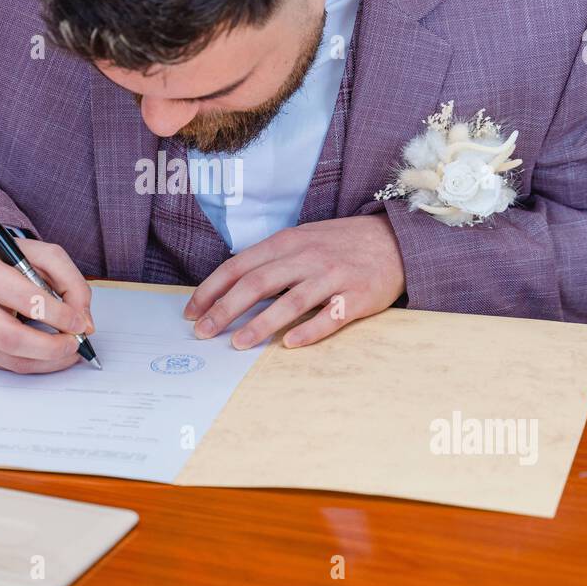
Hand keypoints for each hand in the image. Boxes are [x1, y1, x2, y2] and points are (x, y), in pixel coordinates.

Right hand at [0, 238, 93, 373]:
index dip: (59, 315)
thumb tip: (84, 323)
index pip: (25, 300)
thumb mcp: (45, 256)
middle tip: (76, 344)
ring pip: (12, 359)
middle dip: (52, 348)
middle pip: (12, 339)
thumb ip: (72, 284)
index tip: (80, 323)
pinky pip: (7, 365)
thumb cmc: (9, 262)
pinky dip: (34, 362)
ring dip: (48, 361)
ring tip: (68, 350)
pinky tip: (48, 352)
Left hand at [184, 214, 405, 349]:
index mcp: (287, 242)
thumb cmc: (340, 244)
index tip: (191, 311)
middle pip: (257, 284)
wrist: (395, 240)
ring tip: (237, 344)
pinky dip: (308, 332)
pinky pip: (329, 317)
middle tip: (203, 332)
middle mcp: (307, 257)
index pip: (239, 266)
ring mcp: (333, 276)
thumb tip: (230, 287)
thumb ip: (271, 260)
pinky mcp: (358, 297)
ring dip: (260, 324)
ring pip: (290, 302)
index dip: (211, 289)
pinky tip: (289, 346)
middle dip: (224, 310)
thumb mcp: (302, 240)